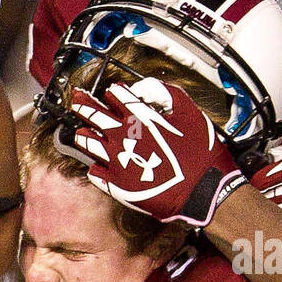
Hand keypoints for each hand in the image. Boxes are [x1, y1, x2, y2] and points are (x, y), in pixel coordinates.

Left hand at [66, 78, 245, 226]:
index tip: (113, 91)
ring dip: (84, 134)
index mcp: (139, 117)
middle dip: (84, 104)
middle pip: (94, 114)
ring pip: (88, 143)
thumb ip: (164, 93)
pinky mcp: (117, 184)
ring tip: (81, 132)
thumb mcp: (190, 112)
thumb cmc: (200, 154)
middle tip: (77, 99)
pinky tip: (96, 165)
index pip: (116, 95)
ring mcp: (116, 161)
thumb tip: (142, 88)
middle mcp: (122, 137)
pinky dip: (95, 167)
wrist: (204, 192)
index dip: (114, 91)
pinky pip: (95, 172)